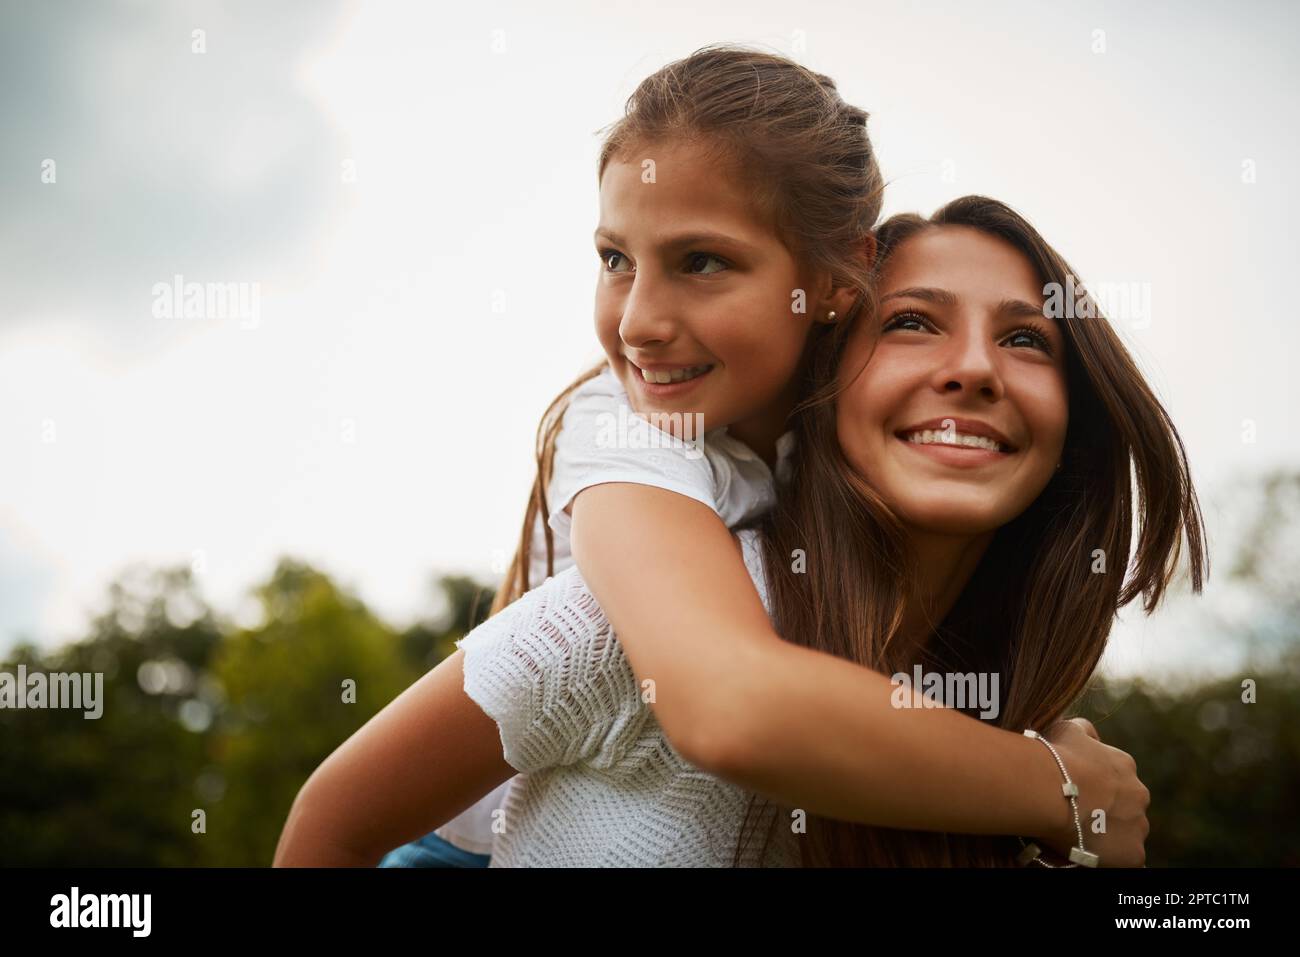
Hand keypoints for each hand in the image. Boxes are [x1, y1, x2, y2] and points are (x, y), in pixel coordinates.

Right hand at [1034, 717, 1149, 866]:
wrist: (1049, 788)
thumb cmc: (1054, 757)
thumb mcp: (1068, 729)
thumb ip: (1085, 731)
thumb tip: (1090, 734)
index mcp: (1125, 766)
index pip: (1116, 780)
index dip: (1096, 788)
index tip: (1078, 793)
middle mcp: (1139, 794)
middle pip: (1126, 807)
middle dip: (1107, 812)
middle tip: (1079, 817)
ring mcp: (1138, 825)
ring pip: (1127, 833)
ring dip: (1109, 835)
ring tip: (1081, 837)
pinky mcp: (1133, 853)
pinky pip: (1126, 858)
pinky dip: (1110, 857)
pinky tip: (1088, 851)